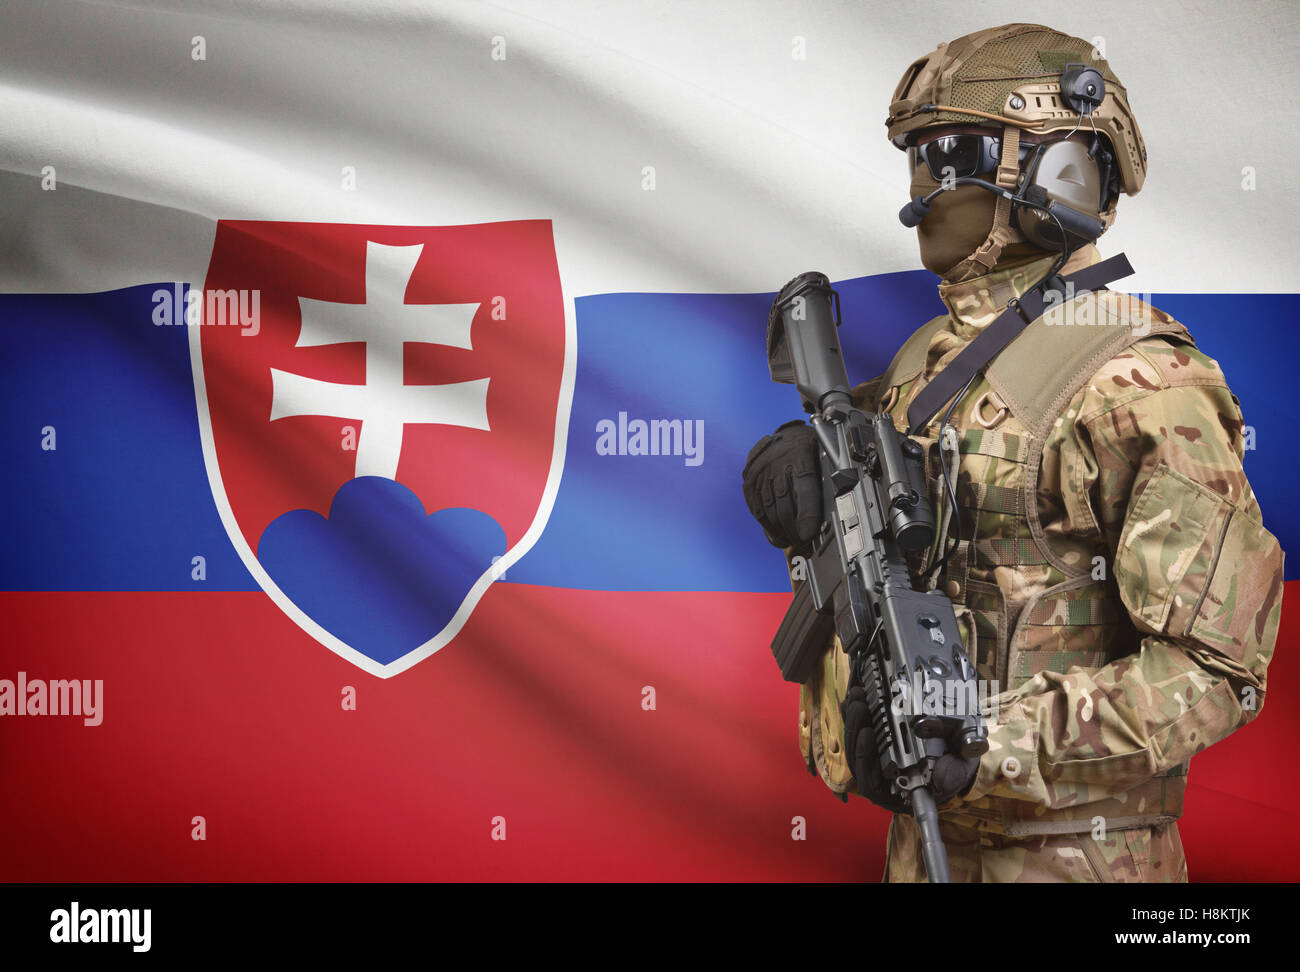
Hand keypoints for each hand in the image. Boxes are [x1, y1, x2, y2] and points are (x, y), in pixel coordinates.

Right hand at [741, 420, 822, 554]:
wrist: (786, 433)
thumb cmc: (810, 448)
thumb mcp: (824, 457)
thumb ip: (824, 483)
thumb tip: (833, 514)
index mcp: (802, 454)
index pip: (804, 490)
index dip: (806, 516)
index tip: (808, 535)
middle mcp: (778, 461)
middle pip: (784, 504)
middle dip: (793, 529)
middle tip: (803, 542)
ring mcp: (761, 470)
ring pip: (768, 509)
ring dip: (779, 530)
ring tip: (789, 541)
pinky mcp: (749, 478)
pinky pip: (755, 506)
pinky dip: (766, 524)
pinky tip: (775, 533)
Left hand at [840, 686, 977, 812]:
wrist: (959, 750)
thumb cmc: (956, 762)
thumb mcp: (963, 765)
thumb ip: (955, 773)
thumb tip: (941, 781)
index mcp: (902, 790)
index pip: (872, 785)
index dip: (864, 760)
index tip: (867, 734)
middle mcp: (885, 779)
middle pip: (857, 758)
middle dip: (855, 729)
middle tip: (860, 707)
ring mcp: (877, 760)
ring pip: (854, 744)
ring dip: (853, 719)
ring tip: (857, 698)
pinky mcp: (873, 744)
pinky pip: (855, 733)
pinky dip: (851, 716)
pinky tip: (852, 699)